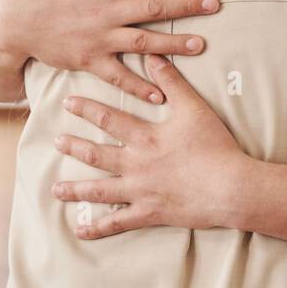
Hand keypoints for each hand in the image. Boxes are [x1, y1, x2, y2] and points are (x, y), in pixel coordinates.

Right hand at [0, 0, 220, 103]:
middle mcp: (107, 11)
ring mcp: (100, 38)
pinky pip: (119, 76)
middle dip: (189, 5)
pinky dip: (140, 86)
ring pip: (145, 42)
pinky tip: (161, 93)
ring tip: (201, 45)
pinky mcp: (89, 61)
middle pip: (156, 8)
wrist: (14, 20)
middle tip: (216, 4)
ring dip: (175, 44)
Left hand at [51, 53, 247, 236]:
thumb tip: (153, 56)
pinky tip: (81, 230)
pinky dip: (98, 228)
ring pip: (100, 190)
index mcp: (145, 138)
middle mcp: (136, 165)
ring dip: (76, 190)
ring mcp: (140, 191)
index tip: (68, 103)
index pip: (109, 119)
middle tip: (55, 142)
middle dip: (74, 147)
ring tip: (56, 189)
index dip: (87, 109)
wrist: (231, 187)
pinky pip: (118, 223)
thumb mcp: (194, 108)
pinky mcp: (149, 213)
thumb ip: (172, 82)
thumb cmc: (214, 146)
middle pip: (97, 155)